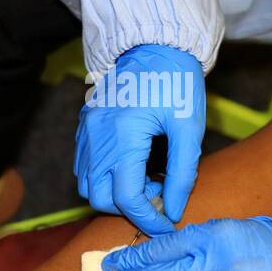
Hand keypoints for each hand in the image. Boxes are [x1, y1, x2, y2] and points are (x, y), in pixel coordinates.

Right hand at [75, 44, 206, 235]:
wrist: (154, 44)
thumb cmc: (176, 82)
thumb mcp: (187, 128)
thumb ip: (182, 173)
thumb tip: (174, 211)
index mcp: (123, 137)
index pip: (127, 198)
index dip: (148, 219)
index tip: (167, 226)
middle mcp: (97, 138)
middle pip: (100, 198)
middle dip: (128, 208)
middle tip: (158, 195)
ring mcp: (86, 132)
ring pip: (87, 185)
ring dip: (113, 194)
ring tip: (145, 178)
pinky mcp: (84, 126)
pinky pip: (83, 166)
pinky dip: (103, 177)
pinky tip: (131, 165)